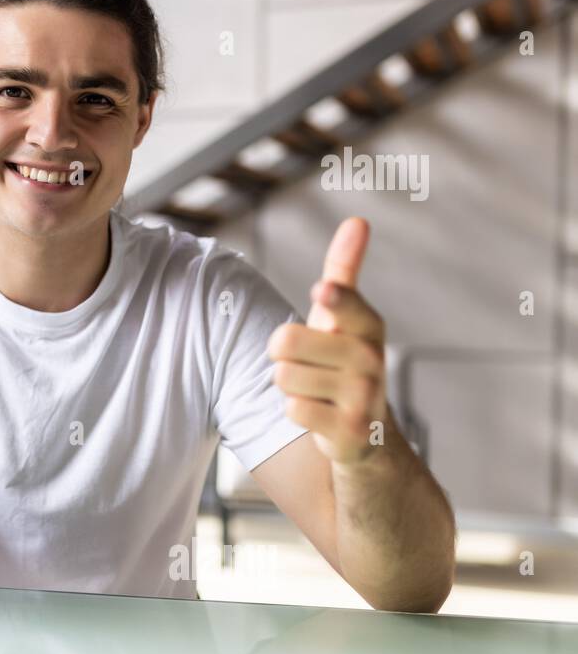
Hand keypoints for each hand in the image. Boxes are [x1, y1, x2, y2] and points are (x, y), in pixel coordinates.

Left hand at [267, 217, 387, 464]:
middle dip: (282, 354)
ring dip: (288, 385)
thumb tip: (357, 220)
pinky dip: (296, 411)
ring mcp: (364, 397)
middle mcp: (371, 359)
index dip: (333, 299)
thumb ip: (345, 270)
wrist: (368, 433)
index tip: (323, 291)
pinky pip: (293, 409)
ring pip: (283, 376)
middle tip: (306, 363)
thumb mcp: (342, 317)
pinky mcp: (350, 431)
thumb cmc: (342, 361)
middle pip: (286, 341)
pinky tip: (319, 413)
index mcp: (367, 326)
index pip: (344, 304)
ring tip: (315, 389)